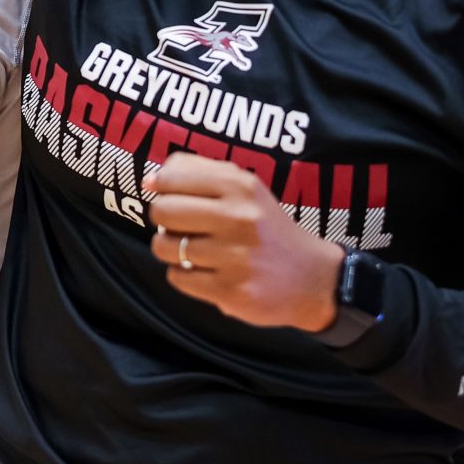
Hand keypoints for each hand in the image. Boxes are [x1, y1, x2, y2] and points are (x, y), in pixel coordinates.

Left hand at [143, 151, 343, 331]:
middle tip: (181, 227)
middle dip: (164, 221)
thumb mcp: (244, 188)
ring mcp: (235, 256)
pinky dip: (184, 275)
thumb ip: (197, 172)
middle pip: (162, 212)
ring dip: (171, 250)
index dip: (162, 190)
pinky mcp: (231, 290)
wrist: (314, 278)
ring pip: (165, 247)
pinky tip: (205, 272)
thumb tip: (149, 179)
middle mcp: (238, 217)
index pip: (171, 178)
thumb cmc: (266, 227)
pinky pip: (178, 278)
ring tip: (193, 251)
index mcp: (240, 185)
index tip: (172, 198)